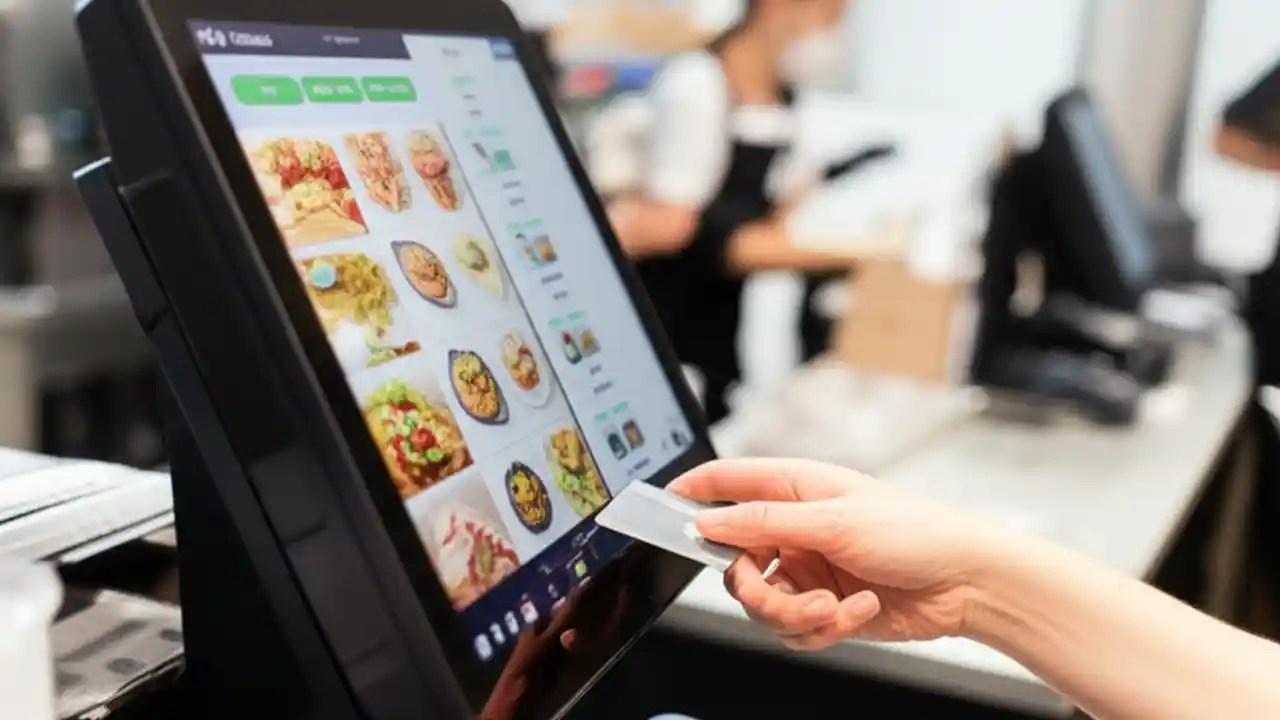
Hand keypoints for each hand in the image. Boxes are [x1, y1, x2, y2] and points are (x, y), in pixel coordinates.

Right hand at [670, 458, 1005, 650]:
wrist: (968, 583)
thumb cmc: (916, 532)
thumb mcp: (834, 520)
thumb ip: (765, 520)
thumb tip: (710, 520)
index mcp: (796, 488)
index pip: (728, 482)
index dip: (693, 492)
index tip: (662, 507)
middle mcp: (796, 528)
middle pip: (735, 562)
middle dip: (755, 587)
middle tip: (774, 595)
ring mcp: (809, 569)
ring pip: (762, 604)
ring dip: (795, 613)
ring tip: (833, 607)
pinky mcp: (826, 606)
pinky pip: (795, 629)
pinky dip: (822, 628)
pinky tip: (858, 610)